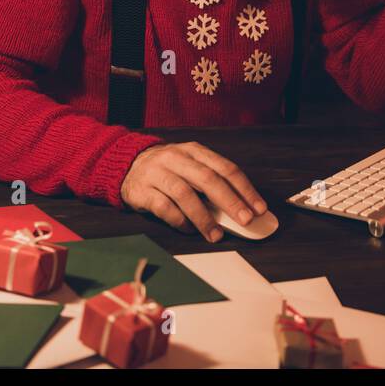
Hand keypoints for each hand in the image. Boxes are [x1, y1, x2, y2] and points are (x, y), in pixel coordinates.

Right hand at [120, 142, 267, 241]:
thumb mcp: (190, 166)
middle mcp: (177, 158)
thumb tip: (241, 209)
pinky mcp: (142, 191)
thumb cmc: (168, 170)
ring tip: (216, 234)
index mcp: (194, 150)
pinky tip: (191, 230)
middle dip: (230, 201)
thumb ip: (211, 183)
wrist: (126, 165)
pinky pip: (164, 208)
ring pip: (185, 194)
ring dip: (204, 217)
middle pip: (208, 179)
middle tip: (245, 220)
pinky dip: (180, 221)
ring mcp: (158, 173)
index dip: (244, 189)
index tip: (258, 208)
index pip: (225, 168)